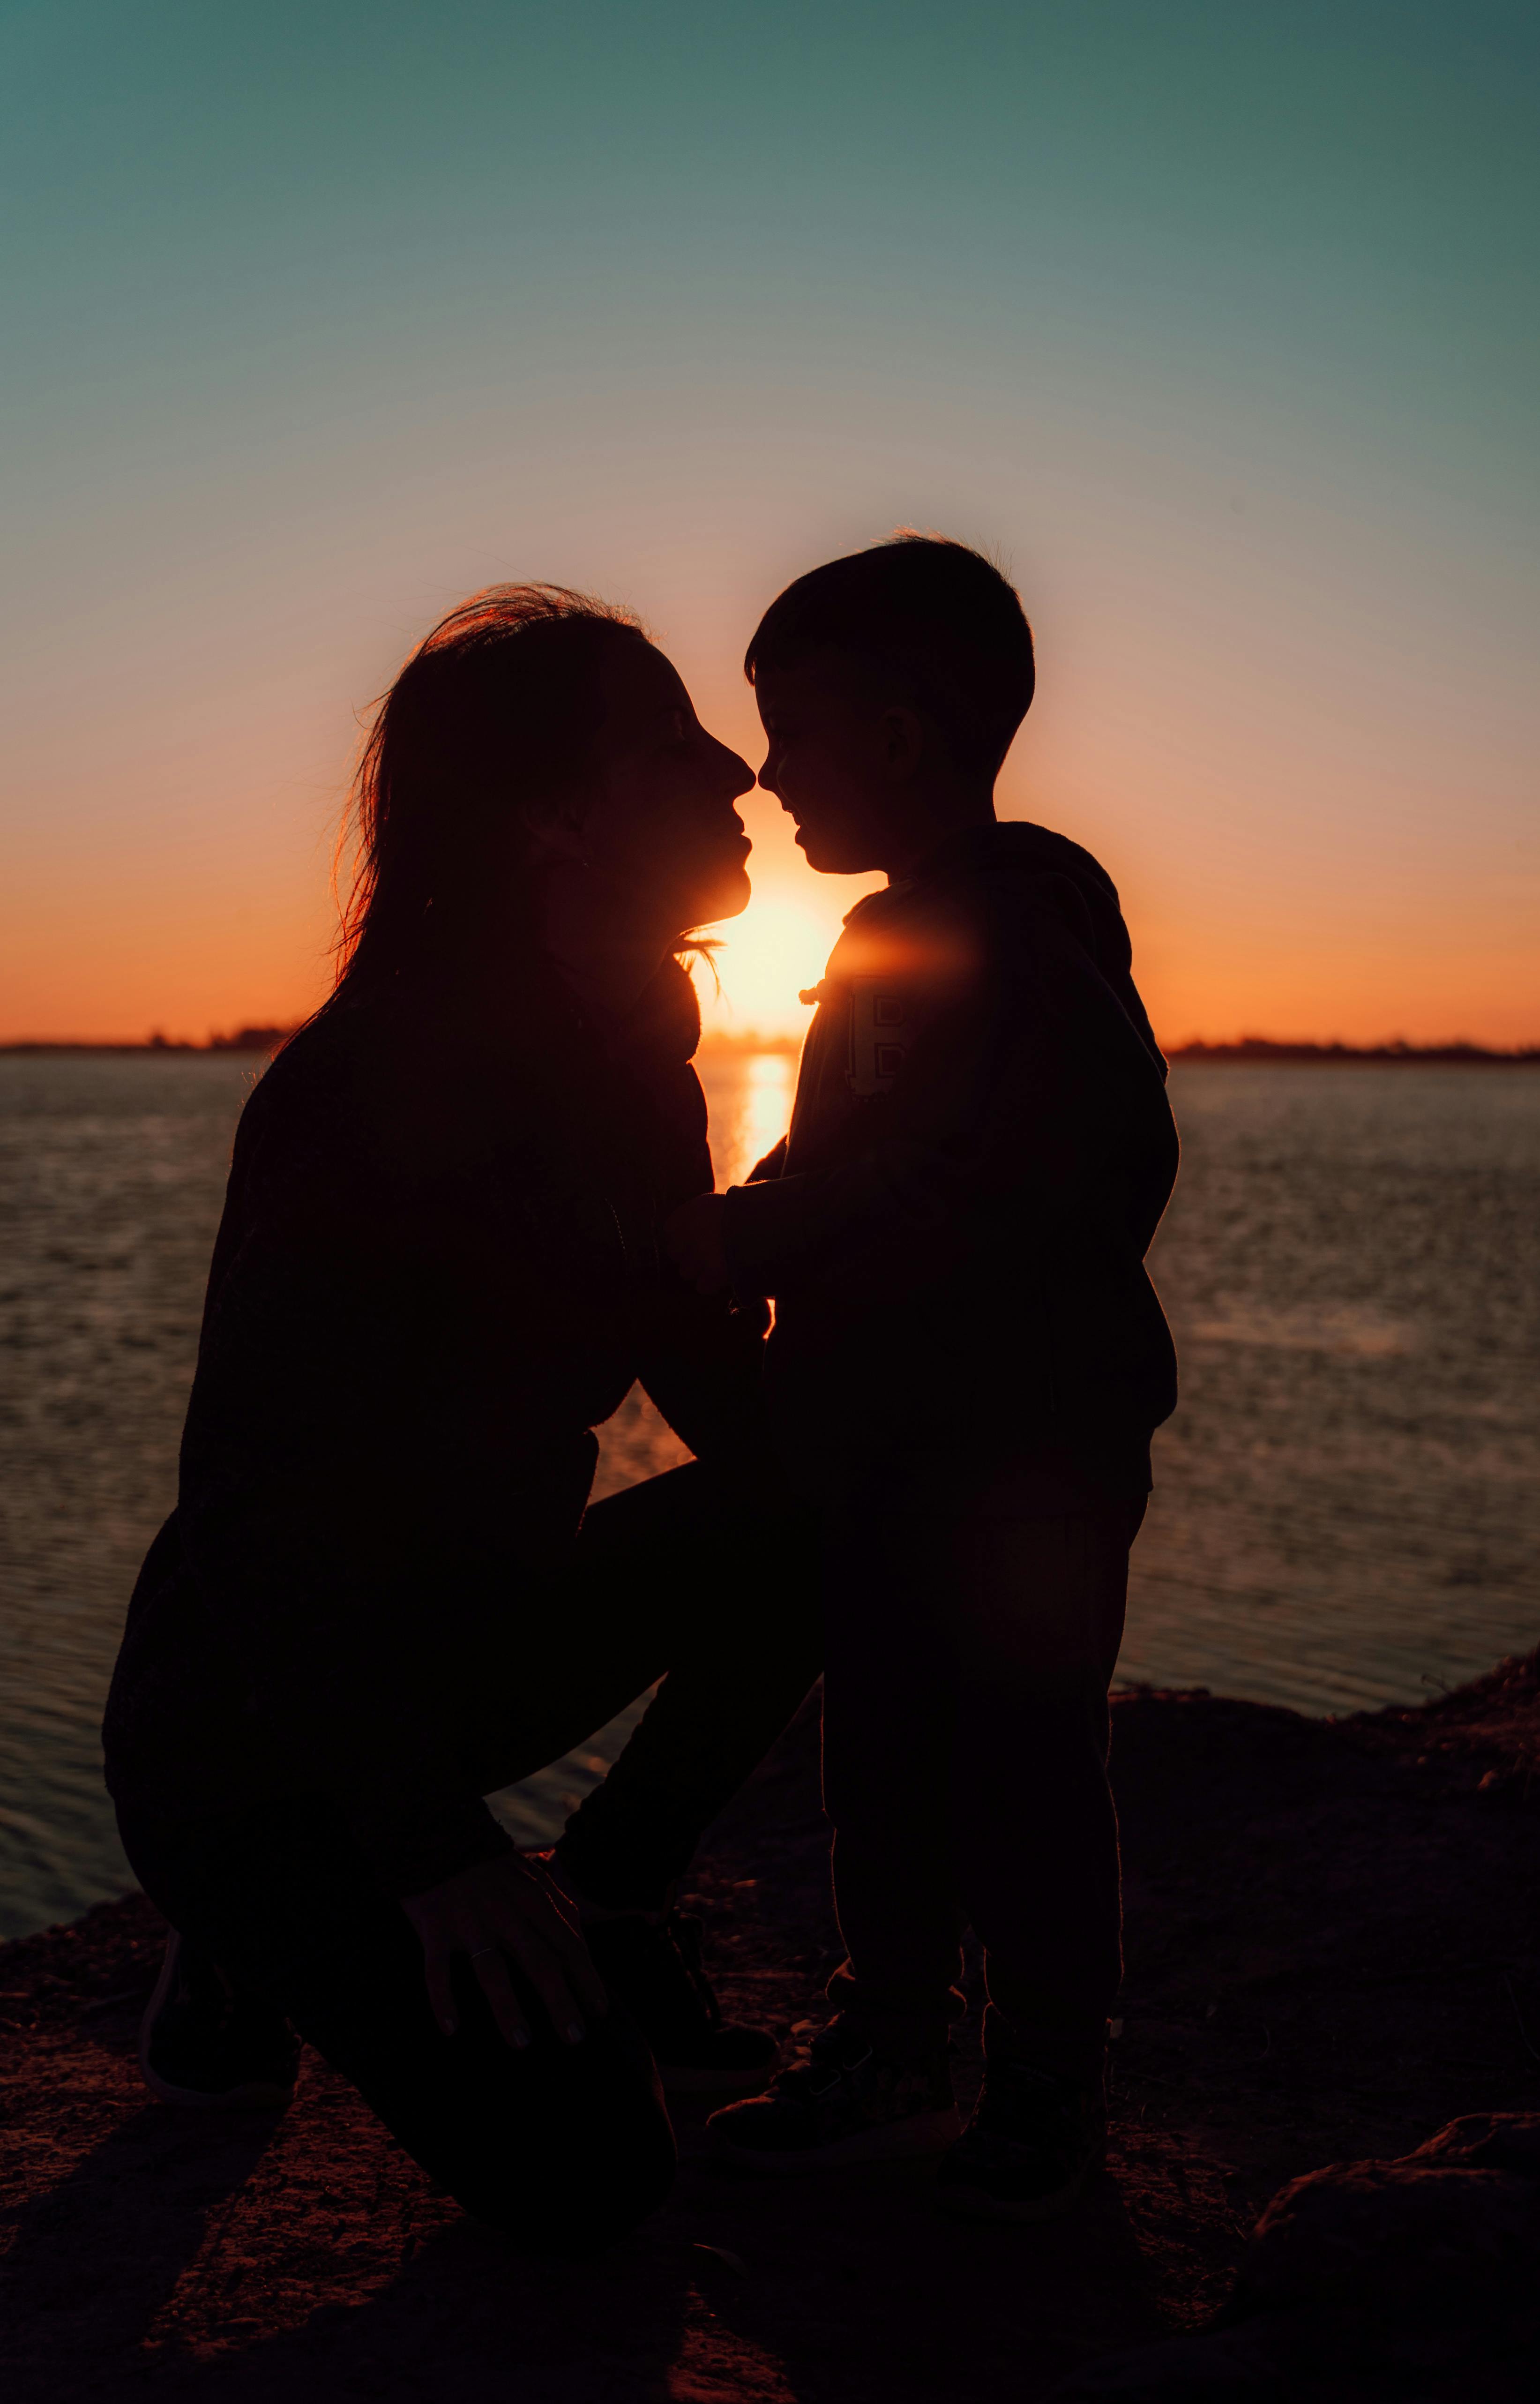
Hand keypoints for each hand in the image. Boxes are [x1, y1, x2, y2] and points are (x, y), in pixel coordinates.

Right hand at [402, 1851, 608, 2049]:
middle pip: (539, 1962)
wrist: (436, 1836)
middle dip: (560, 2002)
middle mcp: (505, 1911)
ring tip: (522, 2043)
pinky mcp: (434, 1927)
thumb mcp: (531, 1877)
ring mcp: (469, 1921)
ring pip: (492, 1970)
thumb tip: (585, 1943)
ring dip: (508, 2009)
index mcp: (533, 1899)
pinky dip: (442, 2000)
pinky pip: (437, 1970)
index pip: (568, 1944)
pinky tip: (451, 2029)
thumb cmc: (490, 1867)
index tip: (599, 2012)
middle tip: (575, 2038)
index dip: (586, 1979)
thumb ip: (559, 1906)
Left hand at [663, 1192, 729, 1294]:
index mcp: (686, 1215)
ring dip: (698, 1270)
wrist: (762, 1222)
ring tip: (717, 1263)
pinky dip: (711, 1284)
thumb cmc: (739, 1211)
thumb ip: (694, 1217)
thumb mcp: (711, 1205)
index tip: (693, 1238)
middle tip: (706, 1252)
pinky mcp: (712, 1273)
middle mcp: (687, 1235)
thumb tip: (679, 1234)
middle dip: (688, 1255)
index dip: (681, 1237)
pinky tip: (722, 1275)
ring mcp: (698, 1256)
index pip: (669, 1232)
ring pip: (686, 1272)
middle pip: (675, 1254)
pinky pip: (702, 1286)